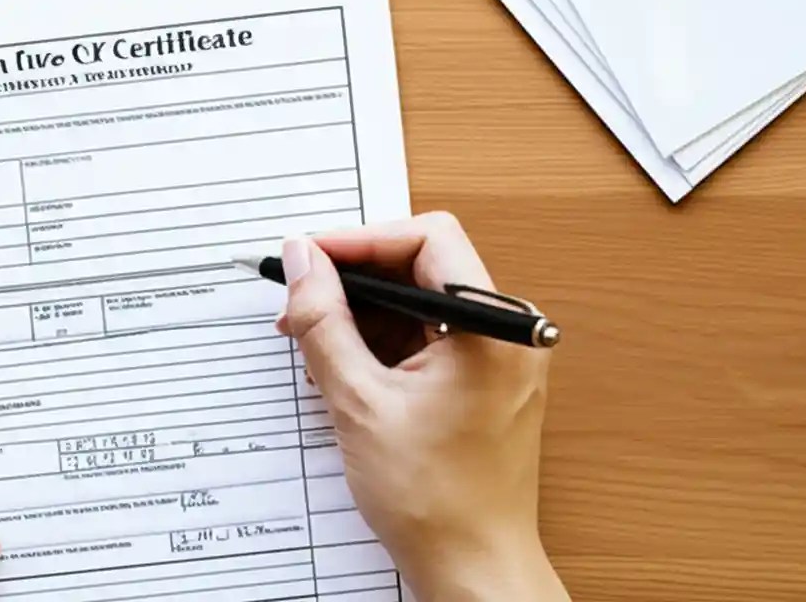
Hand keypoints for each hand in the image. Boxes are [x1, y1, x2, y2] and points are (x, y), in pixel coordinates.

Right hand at [277, 213, 569, 600]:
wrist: (473, 567)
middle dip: (354, 280)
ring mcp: (497, 356)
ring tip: (313, 345)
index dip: (359, 240)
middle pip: (422, 265)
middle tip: (300, 301)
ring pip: (419, 302)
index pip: (426, 237)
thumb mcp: (359, 401)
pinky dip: (382, 344)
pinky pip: (427, 337)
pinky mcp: (482, 379)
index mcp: (491, 327)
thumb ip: (323, 322)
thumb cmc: (436, 501)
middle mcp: (505, 332)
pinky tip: (343, 368)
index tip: (310, 258)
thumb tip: (302, 262)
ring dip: (362, 315)